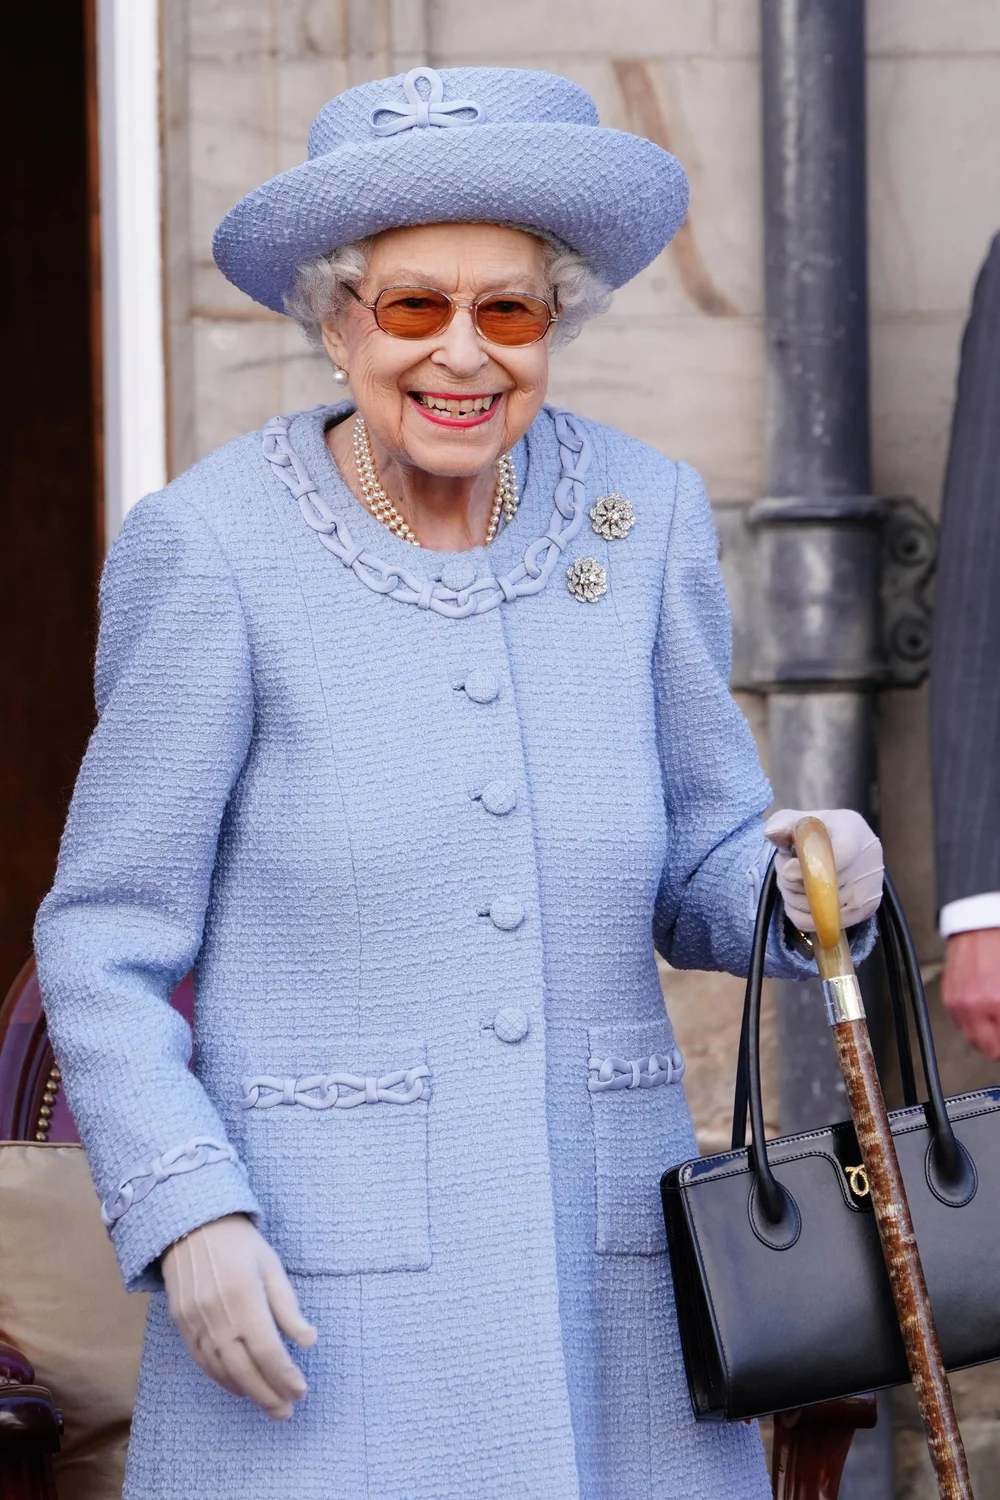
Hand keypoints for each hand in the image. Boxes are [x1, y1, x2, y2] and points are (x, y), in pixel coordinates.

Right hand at [162, 1213, 316, 1418]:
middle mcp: (218, 1316)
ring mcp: (196, 1323)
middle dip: (268, 1395)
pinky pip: (202, 1362)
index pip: (268, 1350)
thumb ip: (288, 1308)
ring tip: (268, 1404)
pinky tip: (238, 1386)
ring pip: (222, 1371)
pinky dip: (222, 1379)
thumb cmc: (240, 1244)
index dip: (285, 1376)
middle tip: (286, 1412)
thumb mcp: (272, 1267)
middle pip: (245, 1369)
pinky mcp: (182, 1324)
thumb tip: (308, 1342)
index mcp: (245, 1299)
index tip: (300, 1391)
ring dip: (246, 1392)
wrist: (192, 1226)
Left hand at [764, 808, 882, 933]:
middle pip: (824, 886)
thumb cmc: (818, 833)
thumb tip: (772, 833)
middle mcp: (869, 860)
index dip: (811, 865)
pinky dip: (802, 915)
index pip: (841, 852)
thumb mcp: (798, 821)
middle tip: (784, 870)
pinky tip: (800, 898)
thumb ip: (782, 823)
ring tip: (793, 881)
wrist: (846, 844)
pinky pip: (822, 924)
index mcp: (853, 831)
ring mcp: (871, 888)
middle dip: (791, 881)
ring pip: (821, 908)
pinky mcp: (867, 909)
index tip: (787, 870)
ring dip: (794, 898)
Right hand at [942, 928, 999, 1059]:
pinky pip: (960, 1024)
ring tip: (995, 1026)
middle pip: (990, 1050)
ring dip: (987, 1038)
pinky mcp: (948, 997)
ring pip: (973, 1041)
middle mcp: (976, 1006)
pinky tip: (983, 1012)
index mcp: (998, 1002)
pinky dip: (972, 1024)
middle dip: (999, 1044)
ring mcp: (959, 1003)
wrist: (979, 924)